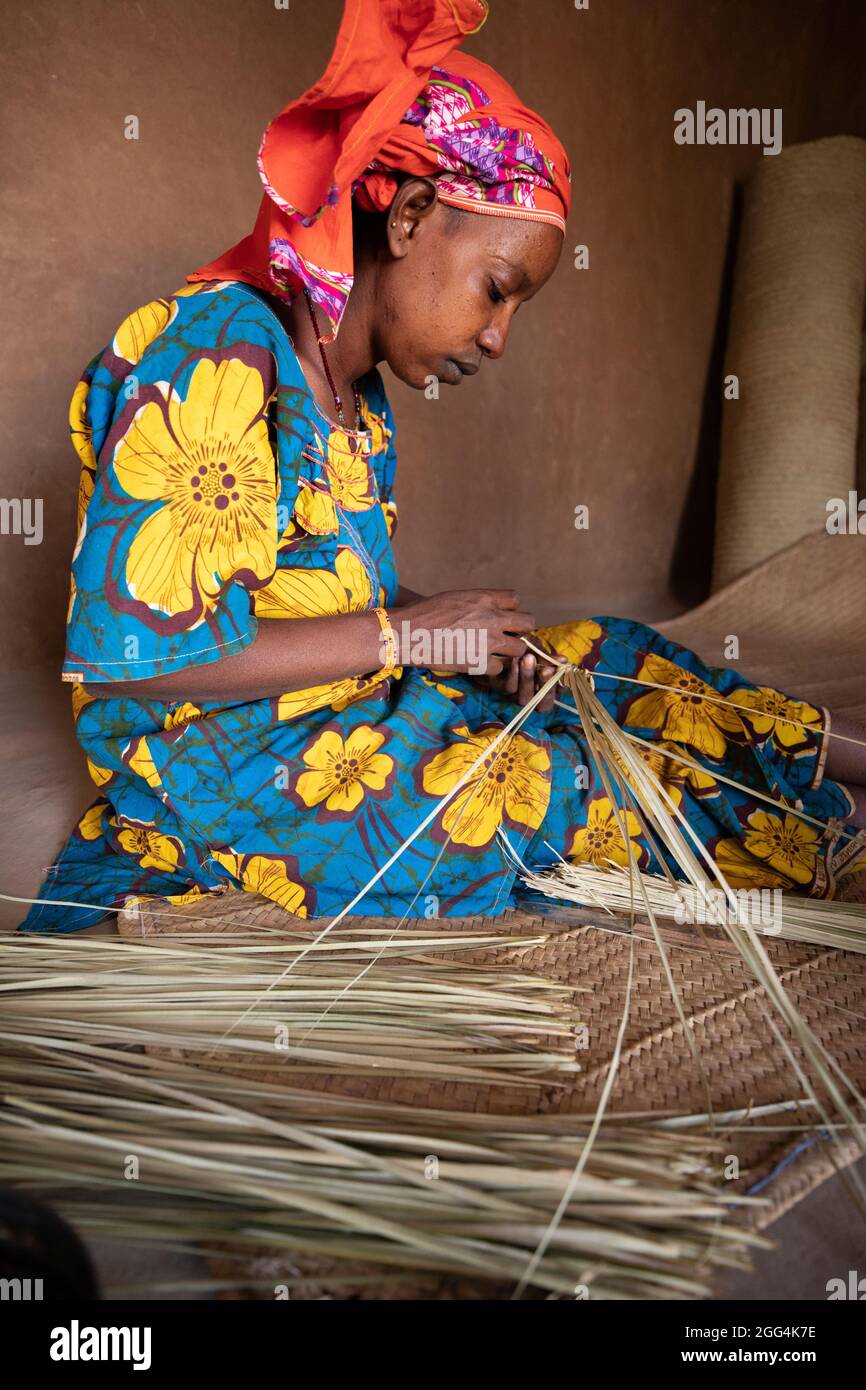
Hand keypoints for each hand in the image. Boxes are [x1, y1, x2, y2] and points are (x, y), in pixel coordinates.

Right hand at [393, 589, 535, 675]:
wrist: (408, 634)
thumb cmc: (425, 613)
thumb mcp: (455, 597)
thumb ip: (478, 602)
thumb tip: (490, 609)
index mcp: (484, 598)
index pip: (516, 599)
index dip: (510, 609)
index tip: (502, 616)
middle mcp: (492, 618)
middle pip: (528, 623)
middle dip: (520, 630)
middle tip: (509, 636)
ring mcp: (488, 641)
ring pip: (520, 648)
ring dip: (509, 651)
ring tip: (495, 652)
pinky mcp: (480, 662)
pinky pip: (500, 668)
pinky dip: (491, 668)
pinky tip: (479, 663)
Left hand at [471, 650, 560, 711]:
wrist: (497, 642)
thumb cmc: (522, 647)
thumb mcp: (537, 650)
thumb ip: (549, 658)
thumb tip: (564, 661)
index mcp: (546, 689)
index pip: (557, 696)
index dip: (560, 688)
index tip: (560, 671)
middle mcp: (532, 696)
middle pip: (543, 705)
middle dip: (546, 686)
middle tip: (547, 670)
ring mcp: (516, 695)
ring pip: (524, 698)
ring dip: (528, 678)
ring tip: (529, 658)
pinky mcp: (500, 689)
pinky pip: (509, 688)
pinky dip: (513, 673)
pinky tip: (515, 658)